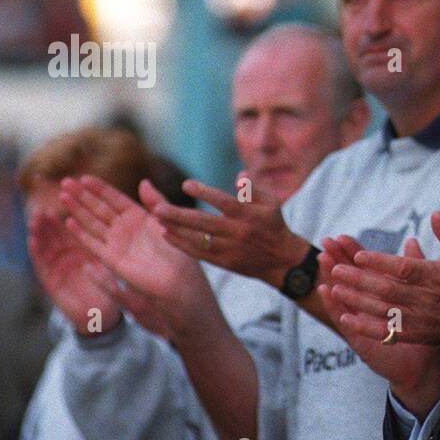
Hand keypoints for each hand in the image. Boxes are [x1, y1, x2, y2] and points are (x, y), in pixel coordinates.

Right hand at [28, 210, 120, 335]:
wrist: (102, 317)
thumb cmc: (109, 289)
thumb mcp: (111, 263)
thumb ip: (110, 244)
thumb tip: (117, 221)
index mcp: (83, 248)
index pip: (75, 226)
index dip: (68, 212)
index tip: (65, 197)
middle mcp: (68, 256)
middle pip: (57, 233)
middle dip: (49, 219)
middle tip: (45, 203)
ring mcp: (58, 268)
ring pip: (47, 246)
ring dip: (40, 232)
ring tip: (35, 218)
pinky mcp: (51, 282)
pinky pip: (43, 266)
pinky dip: (37, 253)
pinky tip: (33, 240)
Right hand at [60, 175, 213, 336]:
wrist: (182, 281)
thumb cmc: (180, 252)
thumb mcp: (168, 221)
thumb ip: (156, 202)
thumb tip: (143, 182)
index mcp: (139, 217)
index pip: (114, 199)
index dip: (99, 188)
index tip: (83, 177)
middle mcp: (125, 229)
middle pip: (99, 209)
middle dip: (82, 196)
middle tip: (65, 182)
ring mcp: (118, 244)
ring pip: (93, 224)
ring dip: (77, 211)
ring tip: (62, 196)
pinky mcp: (113, 260)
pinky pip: (94, 245)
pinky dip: (81, 234)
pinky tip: (68, 222)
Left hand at [149, 172, 310, 287]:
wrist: (282, 261)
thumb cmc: (274, 225)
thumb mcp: (272, 203)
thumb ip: (253, 188)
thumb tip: (239, 177)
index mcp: (250, 215)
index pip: (225, 203)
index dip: (205, 193)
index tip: (186, 184)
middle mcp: (239, 232)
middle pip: (205, 223)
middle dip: (180, 216)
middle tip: (158, 208)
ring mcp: (230, 249)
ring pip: (198, 240)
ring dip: (176, 230)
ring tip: (158, 219)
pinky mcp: (225, 262)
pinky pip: (200, 254)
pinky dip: (182, 245)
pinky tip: (167, 235)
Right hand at [317, 235, 439, 412]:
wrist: (425, 366)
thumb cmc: (426, 330)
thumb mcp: (423, 295)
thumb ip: (417, 268)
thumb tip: (412, 242)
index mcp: (382, 294)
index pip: (365, 268)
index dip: (353, 252)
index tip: (343, 236)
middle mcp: (368, 306)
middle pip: (350, 278)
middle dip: (338, 259)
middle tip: (326, 241)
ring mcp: (361, 322)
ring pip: (343, 296)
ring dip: (331, 277)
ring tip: (322, 259)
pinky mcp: (360, 338)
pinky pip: (345, 320)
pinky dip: (334, 306)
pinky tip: (325, 290)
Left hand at [327, 212, 439, 357]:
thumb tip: (434, 214)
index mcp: (435, 276)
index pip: (403, 268)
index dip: (380, 262)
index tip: (359, 255)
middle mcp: (425, 299)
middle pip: (387, 289)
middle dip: (359, 279)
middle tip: (336, 269)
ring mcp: (418, 318)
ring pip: (382, 310)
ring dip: (357, 300)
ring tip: (336, 288)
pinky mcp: (414, 333)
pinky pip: (386, 332)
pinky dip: (365, 327)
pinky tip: (346, 318)